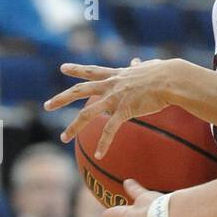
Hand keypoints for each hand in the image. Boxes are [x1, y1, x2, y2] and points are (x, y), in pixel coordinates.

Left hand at [47, 56, 183, 157]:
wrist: (170, 79)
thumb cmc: (164, 72)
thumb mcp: (147, 66)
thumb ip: (139, 66)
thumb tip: (138, 61)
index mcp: (116, 75)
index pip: (91, 71)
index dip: (76, 70)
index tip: (62, 68)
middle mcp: (110, 85)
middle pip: (79, 91)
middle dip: (61, 99)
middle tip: (46, 106)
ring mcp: (115, 98)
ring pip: (87, 114)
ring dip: (73, 127)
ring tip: (63, 138)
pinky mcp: (124, 110)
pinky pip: (110, 130)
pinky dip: (104, 143)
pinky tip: (100, 155)